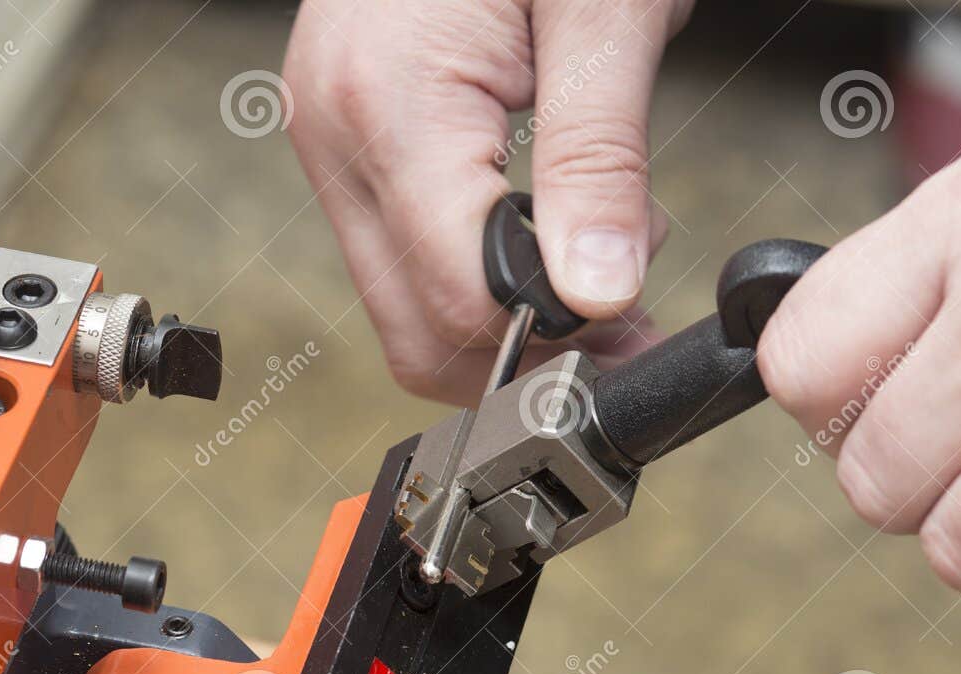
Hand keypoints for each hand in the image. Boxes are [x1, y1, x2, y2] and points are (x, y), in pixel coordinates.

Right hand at [284, 0, 691, 402]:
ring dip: (501, 323)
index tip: (633, 336)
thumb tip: (599, 298)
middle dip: (524, 354)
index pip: (459, 296)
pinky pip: (400, 257)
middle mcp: (335, 134)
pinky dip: (474, 278)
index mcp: (388, 101)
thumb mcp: (605, 14)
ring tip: (593, 264)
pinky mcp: (344, 141)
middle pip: (418, 331)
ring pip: (403, 309)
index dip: (550, 340)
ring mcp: (327, 141)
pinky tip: (543, 236)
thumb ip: (599, 161)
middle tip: (623, 326)